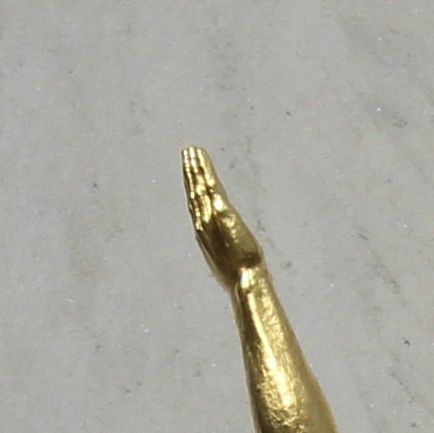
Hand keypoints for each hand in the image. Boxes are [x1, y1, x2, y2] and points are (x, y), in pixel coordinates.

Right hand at [183, 148, 265, 287]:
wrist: (245, 281)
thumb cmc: (241, 277)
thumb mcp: (230, 262)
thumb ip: (225, 251)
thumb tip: (230, 254)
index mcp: (205, 234)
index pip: (197, 205)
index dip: (193, 188)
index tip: (192, 173)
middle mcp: (204, 223)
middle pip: (195, 193)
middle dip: (191, 172)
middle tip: (188, 152)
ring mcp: (211, 218)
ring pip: (200, 187)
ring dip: (195, 168)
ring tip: (192, 151)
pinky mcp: (222, 212)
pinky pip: (210, 187)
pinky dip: (204, 171)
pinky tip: (201, 159)